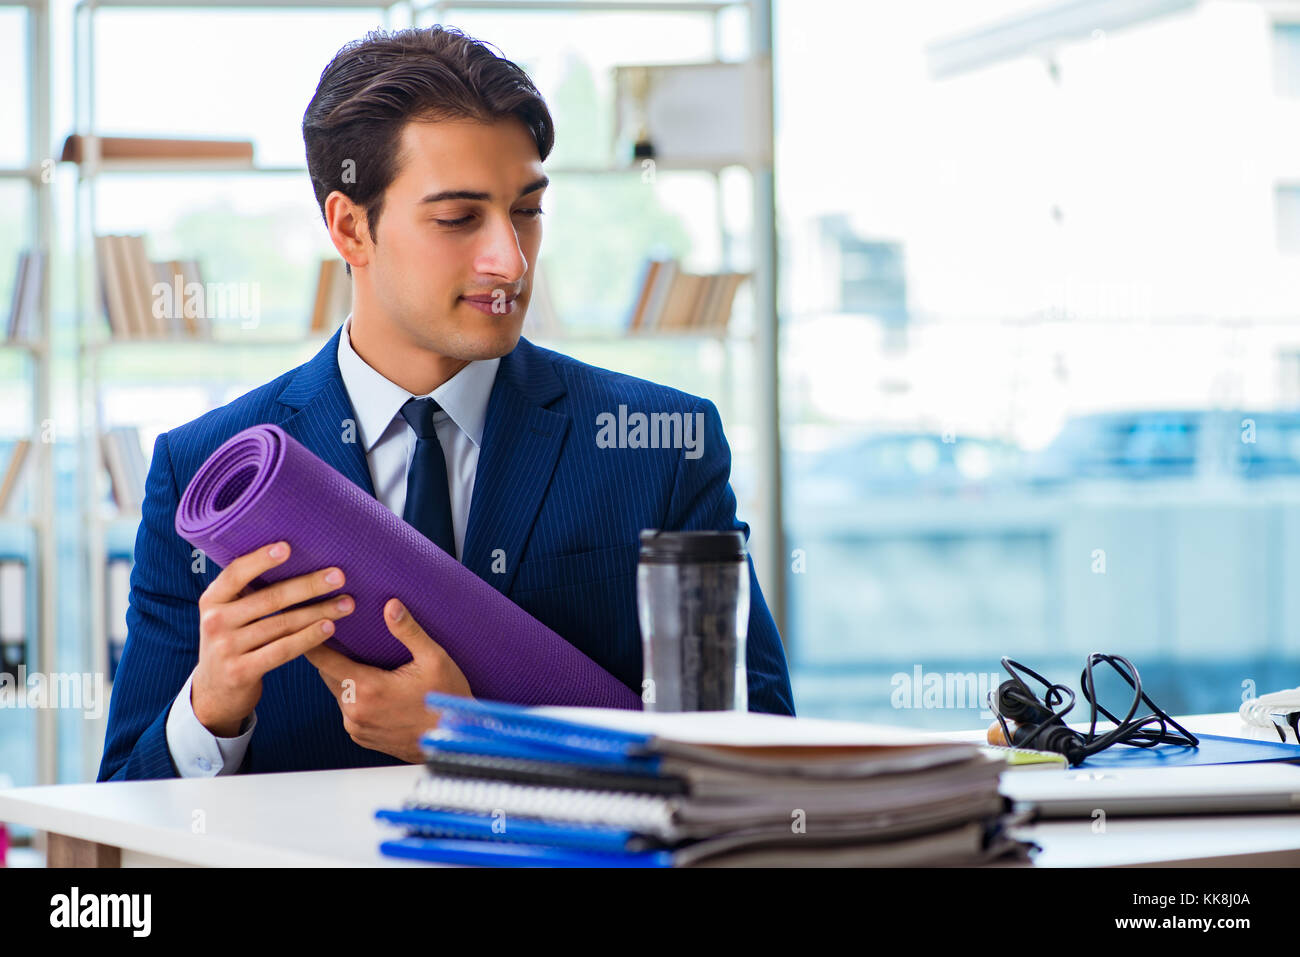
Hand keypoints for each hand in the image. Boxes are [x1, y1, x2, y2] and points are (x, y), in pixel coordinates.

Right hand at [192, 541, 355, 737]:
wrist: (214, 692)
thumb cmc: (233, 641)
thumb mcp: (229, 614)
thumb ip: (248, 592)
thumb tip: (293, 555)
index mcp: (212, 599)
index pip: (236, 573)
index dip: (261, 559)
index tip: (289, 547)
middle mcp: (214, 621)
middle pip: (270, 598)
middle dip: (308, 585)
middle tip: (339, 576)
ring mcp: (226, 648)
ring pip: (282, 624)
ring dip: (318, 612)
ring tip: (346, 604)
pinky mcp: (241, 671)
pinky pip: (282, 650)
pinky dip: (309, 637)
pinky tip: (329, 627)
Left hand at [305, 597, 471, 762]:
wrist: (455, 738)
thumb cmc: (446, 698)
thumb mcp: (434, 659)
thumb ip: (408, 631)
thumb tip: (390, 605)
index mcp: (367, 689)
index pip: (323, 661)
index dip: (314, 641)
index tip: (312, 623)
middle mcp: (355, 712)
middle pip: (327, 675)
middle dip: (330, 655)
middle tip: (335, 634)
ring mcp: (357, 727)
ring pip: (338, 693)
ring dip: (342, 676)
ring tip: (355, 657)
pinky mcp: (362, 737)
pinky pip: (348, 710)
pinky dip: (353, 695)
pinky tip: (370, 684)